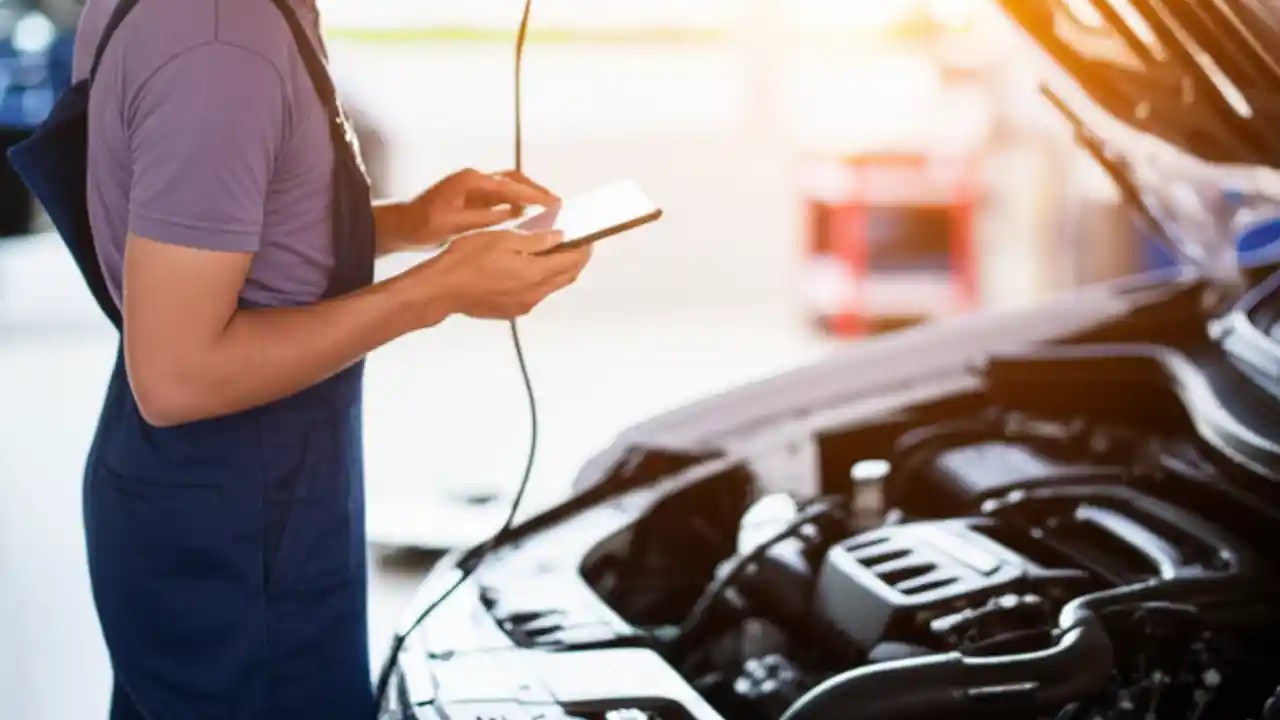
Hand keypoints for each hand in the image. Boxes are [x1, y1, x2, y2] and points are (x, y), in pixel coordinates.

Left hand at [381, 168, 558, 251]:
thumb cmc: (424, 225)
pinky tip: (526, 214)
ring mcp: (474, 186)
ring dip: (527, 194)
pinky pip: (501, 194)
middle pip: (513, 179)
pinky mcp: (472, 195)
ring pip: (508, 185)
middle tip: (556, 204)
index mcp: (471, 181)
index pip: (510, 185)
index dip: (533, 194)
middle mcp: (475, 178)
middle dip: (535, 190)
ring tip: (548, 208)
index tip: (552, 203)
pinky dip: (516, 201)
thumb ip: (485, 217)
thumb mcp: (454, 224)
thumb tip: (513, 211)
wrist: (403, 225)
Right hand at [416, 229, 591, 320]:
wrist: (443, 289)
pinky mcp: (511, 310)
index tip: (586, 239)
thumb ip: (536, 241)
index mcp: (536, 273)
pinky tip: (528, 269)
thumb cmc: (468, 260)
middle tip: (575, 245)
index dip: (583, 249)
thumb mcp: (504, 239)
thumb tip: (558, 238)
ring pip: (551, 287)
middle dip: (575, 261)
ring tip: (551, 254)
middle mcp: (535, 293)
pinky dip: (540, 281)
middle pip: (567, 277)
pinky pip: (535, 295)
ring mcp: (523, 304)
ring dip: (557, 271)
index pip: (572, 261)